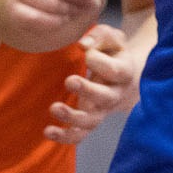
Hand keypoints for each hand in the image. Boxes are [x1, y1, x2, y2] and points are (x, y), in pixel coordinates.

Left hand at [46, 23, 139, 143]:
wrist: (123, 77)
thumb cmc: (112, 52)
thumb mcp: (111, 38)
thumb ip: (99, 36)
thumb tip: (82, 45)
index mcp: (124, 72)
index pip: (115, 70)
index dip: (100, 62)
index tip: (86, 54)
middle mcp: (115, 95)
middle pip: (105, 98)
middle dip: (88, 91)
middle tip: (70, 80)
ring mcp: (102, 111)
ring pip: (92, 121)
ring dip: (73, 117)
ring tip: (54, 108)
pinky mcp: (89, 121)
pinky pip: (80, 134)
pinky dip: (65, 136)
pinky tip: (48, 132)